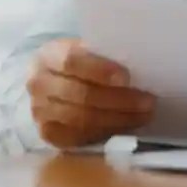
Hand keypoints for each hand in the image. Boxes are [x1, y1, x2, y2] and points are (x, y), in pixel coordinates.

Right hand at [26, 38, 156, 148]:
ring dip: (118, 119)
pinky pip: (80, 136)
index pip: (71, 61)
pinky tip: (126, 126)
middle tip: (148, 102)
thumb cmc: (78, 63)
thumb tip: (140, 68)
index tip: (127, 77)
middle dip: (119, 100)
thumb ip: (104, 55)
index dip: (100, 70)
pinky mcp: (48, 133)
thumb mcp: (86, 50)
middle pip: (81, 95)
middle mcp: (38, 83)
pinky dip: (106, 132)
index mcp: (48, 55)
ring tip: (144, 115)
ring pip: (82, 119)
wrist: (51, 83)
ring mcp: (40, 111)